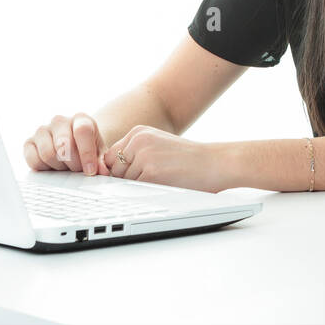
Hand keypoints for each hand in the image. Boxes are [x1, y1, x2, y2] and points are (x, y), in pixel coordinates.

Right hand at [23, 113, 110, 175]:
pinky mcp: (29, 142)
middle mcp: (60, 121)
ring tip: (66, 168)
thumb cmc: (89, 149)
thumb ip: (102, 163)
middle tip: (78, 171)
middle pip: (63, 145)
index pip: (82, 131)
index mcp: (80, 119)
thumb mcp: (100, 154)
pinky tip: (53, 168)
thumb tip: (102, 172)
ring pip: (47, 153)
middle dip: (72, 163)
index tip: (90, 171)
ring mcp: (43, 130)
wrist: (75, 145)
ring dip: (58, 167)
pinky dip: (43, 168)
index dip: (87, 153)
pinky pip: (32, 159)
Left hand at [104, 125, 221, 191]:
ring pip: (124, 182)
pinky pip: (135, 190)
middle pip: (114, 170)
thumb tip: (112, 172)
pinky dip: (146, 193)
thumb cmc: (189, 158)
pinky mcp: (150, 173)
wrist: (214, 162)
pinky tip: (164, 184)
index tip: (134, 175)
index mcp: (138, 132)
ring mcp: (142, 156)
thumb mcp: (158, 144)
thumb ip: (136, 152)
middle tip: (151, 178)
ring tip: (161, 179)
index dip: (120, 169)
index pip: (111, 156)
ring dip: (137, 186)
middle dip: (126, 178)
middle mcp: (137, 140)